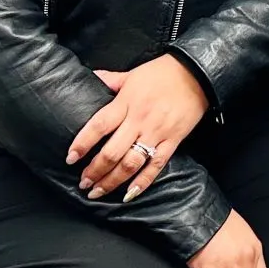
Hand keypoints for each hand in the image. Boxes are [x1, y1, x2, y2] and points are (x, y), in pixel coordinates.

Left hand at [67, 55, 208, 201]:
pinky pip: (156, 166)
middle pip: (112, 151)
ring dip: (112, 181)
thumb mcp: (132, 73)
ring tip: (98, 191)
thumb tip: (89, 78)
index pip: (99, 125)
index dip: (83, 143)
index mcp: (127, 102)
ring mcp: (156, 132)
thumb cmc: (163, 72)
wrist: (197, 73)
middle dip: (95, 170)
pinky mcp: (172, 141)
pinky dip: (142, 182)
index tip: (71, 158)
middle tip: (83, 182)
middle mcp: (139, 120)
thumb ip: (110, 80)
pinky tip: (129, 194)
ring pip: (131, 163)